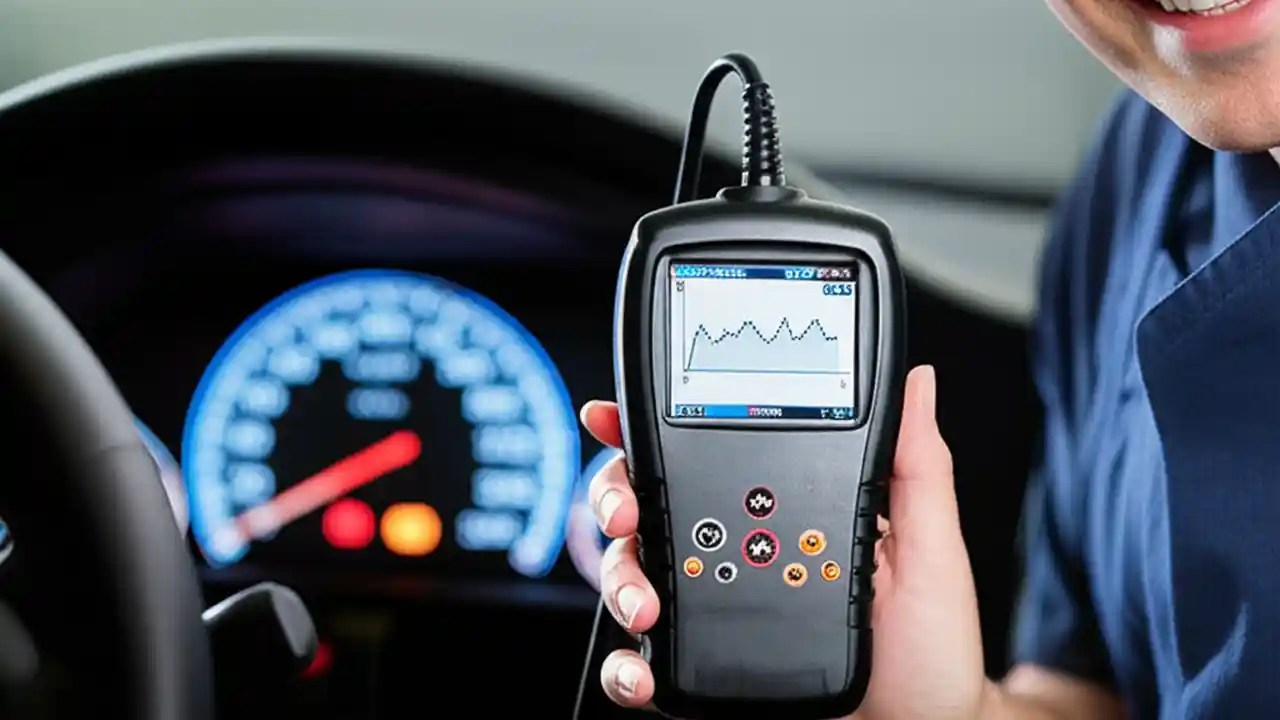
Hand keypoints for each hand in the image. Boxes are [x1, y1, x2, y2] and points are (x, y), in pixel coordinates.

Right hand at [580, 365, 989, 719]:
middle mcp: (738, 556)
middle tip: (628, 515)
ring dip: (619, 579)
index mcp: (784, 514)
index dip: (649, 434)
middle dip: (617, 500)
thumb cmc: (931, 646)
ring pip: (634, 576)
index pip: (708, 459)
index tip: (611, 417)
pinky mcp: (705, 670)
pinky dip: (625, 664)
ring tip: (646, 603)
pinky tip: (643, 670)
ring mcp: (716, 613)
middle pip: (652, 510)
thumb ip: (917, 466)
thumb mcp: (930, 548)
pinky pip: (646, 661)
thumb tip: (919, 383)